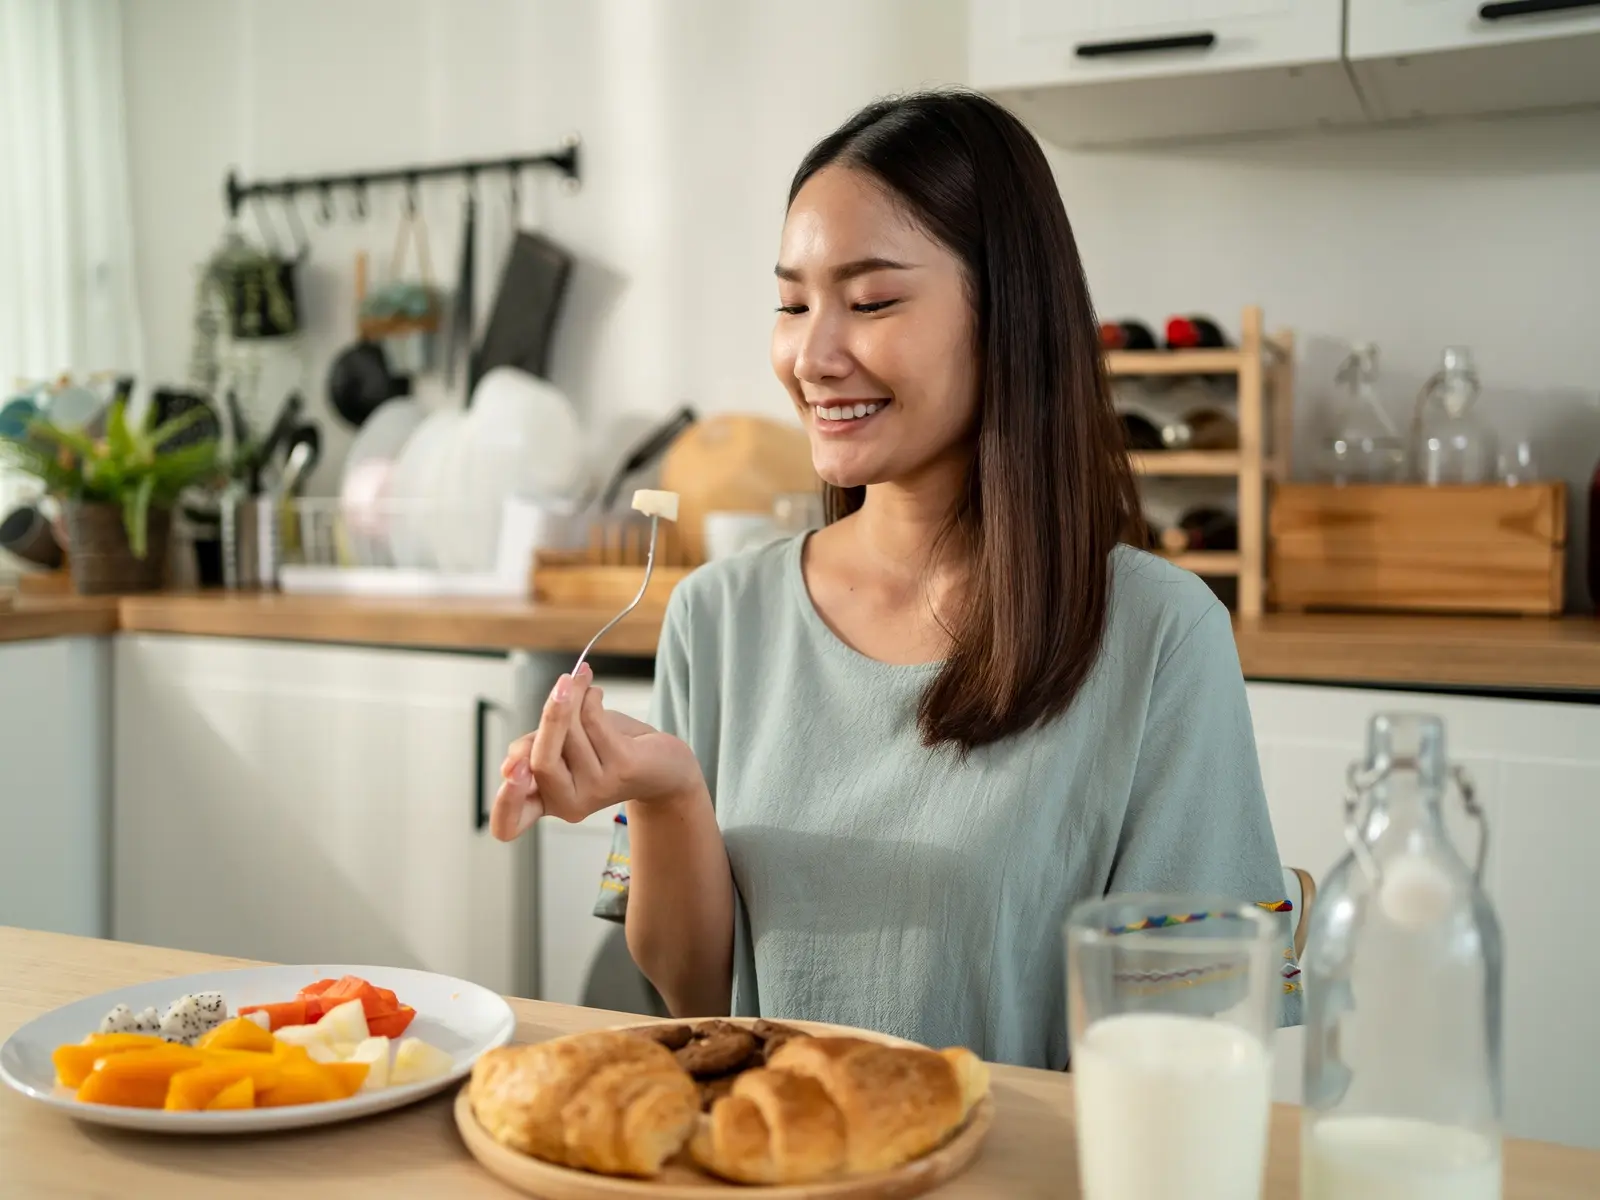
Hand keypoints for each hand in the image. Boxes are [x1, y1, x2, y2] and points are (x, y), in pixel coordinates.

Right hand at [490, 663, 702, 840]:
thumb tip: (515, 756)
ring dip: (574, 695)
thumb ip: (534, 746)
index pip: (509, 824)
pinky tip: (595, 692)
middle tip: (561, 685)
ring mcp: (596, 789)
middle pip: (540, 762)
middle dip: (550, 716)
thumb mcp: (561, 745)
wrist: (661, 763)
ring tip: (580, 682)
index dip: (504, 803)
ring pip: (569, 733)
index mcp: (546, 802)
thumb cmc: (605, 750)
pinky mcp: (622, 769)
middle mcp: (568, 804)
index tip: (511, 771)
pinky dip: (590, 697)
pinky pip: (593, 721)